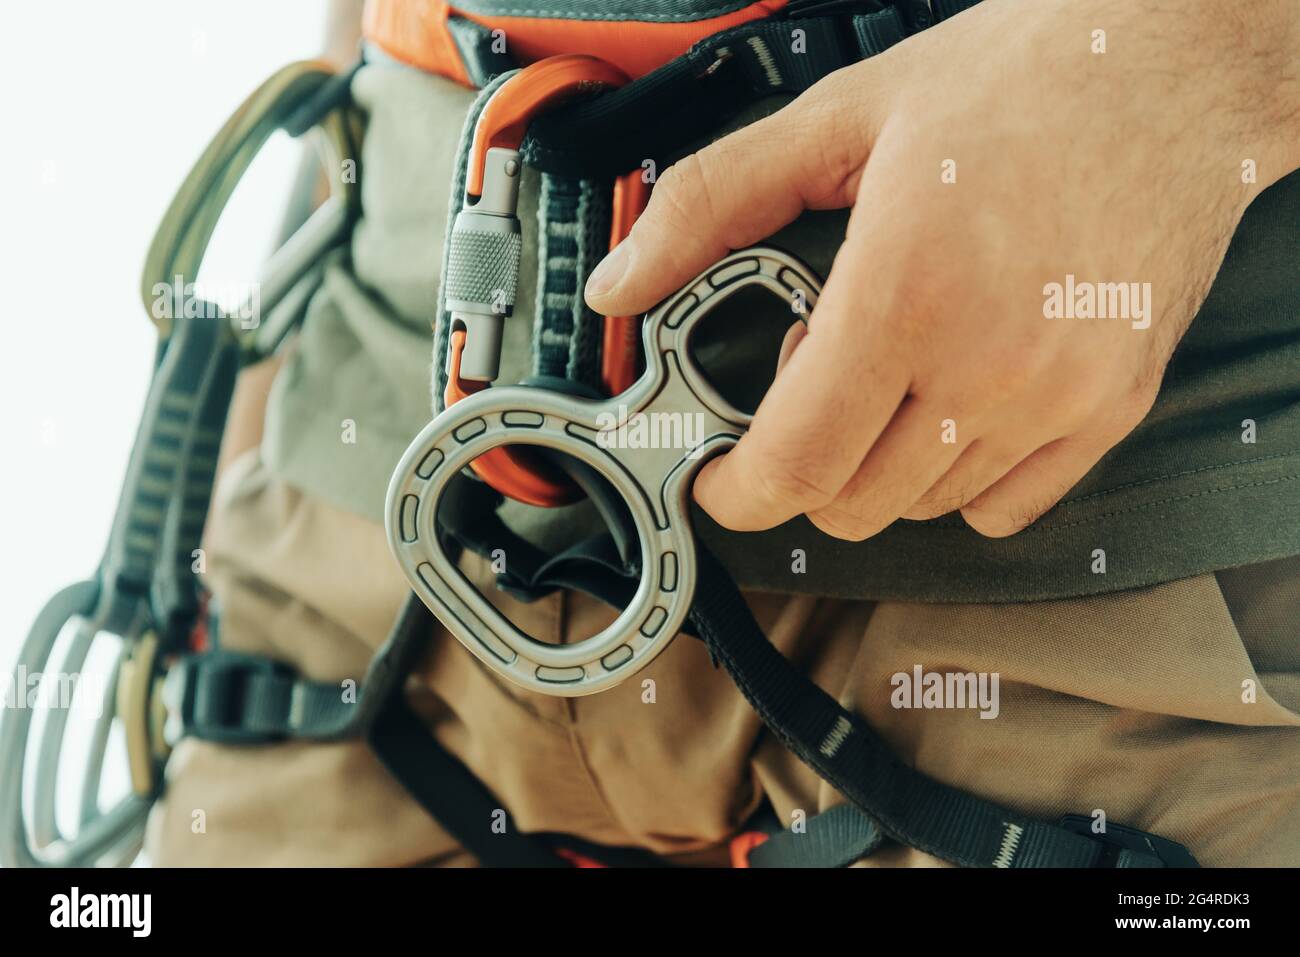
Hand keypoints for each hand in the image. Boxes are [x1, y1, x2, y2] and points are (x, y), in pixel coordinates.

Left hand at [584, 0, 1299, 539]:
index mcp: (906, 292)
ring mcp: (1060, 396)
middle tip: (810, 378)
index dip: (737, 491)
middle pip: (850, 502)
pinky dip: (956, 476)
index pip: (796, 464)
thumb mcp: (837, 119)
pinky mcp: (1112, 408)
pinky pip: (1003, 508)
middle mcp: (990, 364)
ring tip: (892, 363)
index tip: (720, 476)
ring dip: (876, 462)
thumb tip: (620, 285)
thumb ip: (709, 205)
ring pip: (920, 506)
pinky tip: (953, 396)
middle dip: (799, 467)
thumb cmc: (1013, 84)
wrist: (1172, 68)